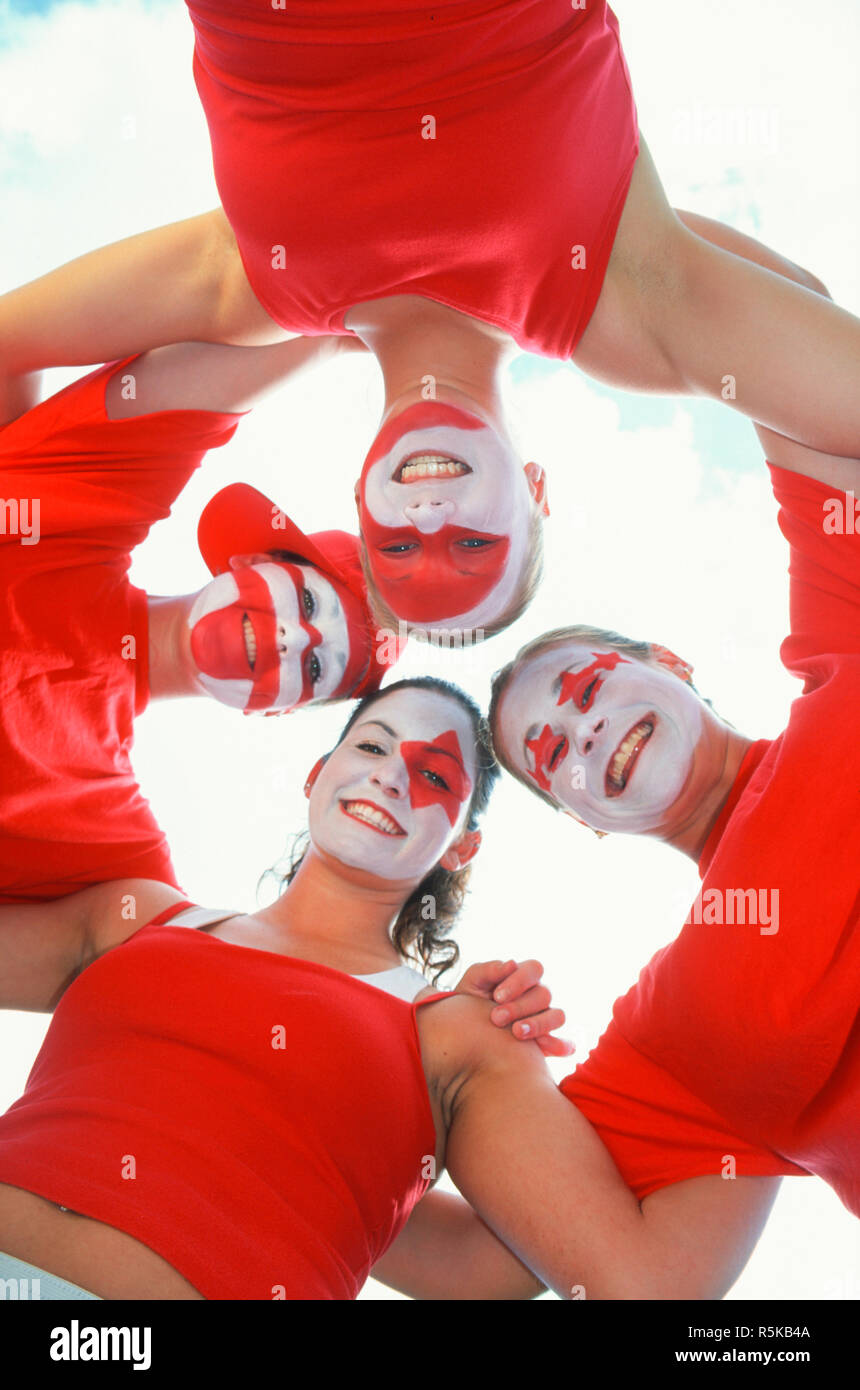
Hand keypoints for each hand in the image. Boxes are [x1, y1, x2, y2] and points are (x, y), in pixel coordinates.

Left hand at [454, 959, 573, 1057]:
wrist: (464, 1031)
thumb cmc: (470, 1001)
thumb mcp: (473, 982)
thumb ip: (488, 970)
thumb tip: (511, 964)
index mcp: (523, 976)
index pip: (534, 969)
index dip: (519, 981)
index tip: (497, 996)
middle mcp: (538, 995)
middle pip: (544, 994)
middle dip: (520, 1007)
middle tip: (496, 1018)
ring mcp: (545, 1017)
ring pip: (557, 1016)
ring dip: (538, 1024)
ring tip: (516, 1033)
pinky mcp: (547, 1042)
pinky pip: (563, 1044)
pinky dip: (560, 1046)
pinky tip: (544, 1049)